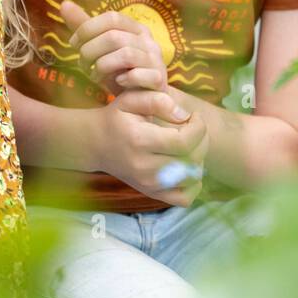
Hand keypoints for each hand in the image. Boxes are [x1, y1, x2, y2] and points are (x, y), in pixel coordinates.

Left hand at [61, 0, 167, 94]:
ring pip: (125, 55)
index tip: (73, 44)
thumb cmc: (121, 72)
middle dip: (90, 51)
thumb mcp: (102, 49)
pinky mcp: (158, 80)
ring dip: (102, 66)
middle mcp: (149, 41)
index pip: (112, 18)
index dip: (88, 28)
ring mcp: (156, 60)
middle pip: (114, 36)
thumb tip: (64, 4)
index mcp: (136, 29)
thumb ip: (85, 28)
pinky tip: (115, 83)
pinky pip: (139, 75)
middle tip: (81, 64)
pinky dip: (123, 79)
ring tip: (93, 76)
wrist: (145, 99)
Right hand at [95, 88, 206, 206]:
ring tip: (189, 146)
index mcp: (140, 141)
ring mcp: (148, 184)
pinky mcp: (151, 193)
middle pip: (191, 160)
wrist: (95, 144)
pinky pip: (184, 198)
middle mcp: (144, 167)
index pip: (184, 142)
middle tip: (194, 128)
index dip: (199, 127)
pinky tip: (186, 167)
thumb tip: (184, 115)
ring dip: (199, 160)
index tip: (194, 116)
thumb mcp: (131, 99)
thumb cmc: (117, 118)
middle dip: (202, 140)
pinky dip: (193, 185)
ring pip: (192, 179)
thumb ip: (158, 100)